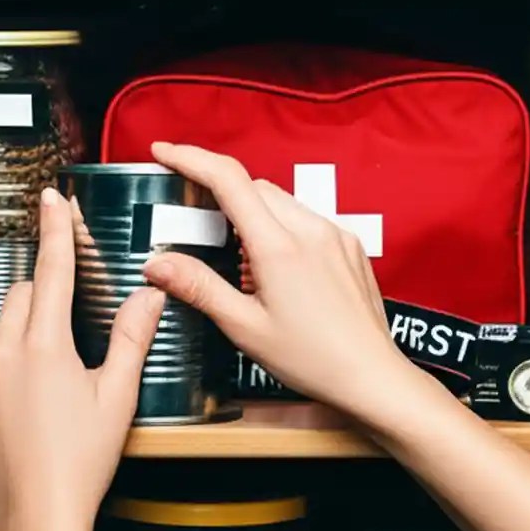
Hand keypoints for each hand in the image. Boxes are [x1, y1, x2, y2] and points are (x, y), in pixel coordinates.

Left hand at [0, 187, 165, 530]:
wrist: (38, 512)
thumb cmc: (82, 458)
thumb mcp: (118, 396)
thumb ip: (132, 337)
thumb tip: (150, 293)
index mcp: (45, 344)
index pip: (52, 270)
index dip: (55, 229)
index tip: (51, 197)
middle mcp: (2, 350)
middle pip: (21, 295)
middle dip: (43, 297)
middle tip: (67, 330)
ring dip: (17, 332)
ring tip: (44, 373)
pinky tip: (10, 388)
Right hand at [143, 142, 415, 423]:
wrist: (372, 377)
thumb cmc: (311, 359)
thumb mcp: (244, 327)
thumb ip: (199, 287)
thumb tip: (157, 263)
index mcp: (279, 246)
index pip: (228, 179)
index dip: (191, 159)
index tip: (164, 152)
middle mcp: (310, 229)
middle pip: (253, 187)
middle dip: (220, 194)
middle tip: (195, 222)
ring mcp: (335, 235)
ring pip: (280, 202)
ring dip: (252, 215)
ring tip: (241, 265)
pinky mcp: (349, 246)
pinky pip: (306, 220)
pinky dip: (281, 230)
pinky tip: (276, 271)